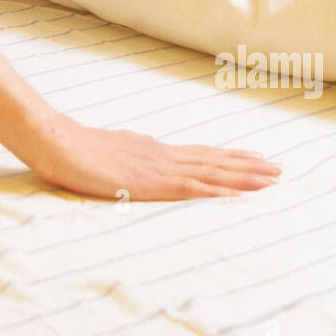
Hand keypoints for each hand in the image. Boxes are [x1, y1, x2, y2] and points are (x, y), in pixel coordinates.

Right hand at [28, 115, 280, 200]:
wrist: (55, 141)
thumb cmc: (74, 148)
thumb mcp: (110, 150)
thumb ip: (131, 155)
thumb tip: (144, 153)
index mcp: (153, 150)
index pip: (200, 155)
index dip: (230, 158)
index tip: (256, 159)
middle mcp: (162, 156)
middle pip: (214, 161)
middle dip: (248, 167)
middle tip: (279, 169)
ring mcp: (157, 168)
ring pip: (210, 172)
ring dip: (243, 176)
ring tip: (271, 179)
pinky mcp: (148, 183)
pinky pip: (190, 187)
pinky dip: (216, 190)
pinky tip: (236, 194)